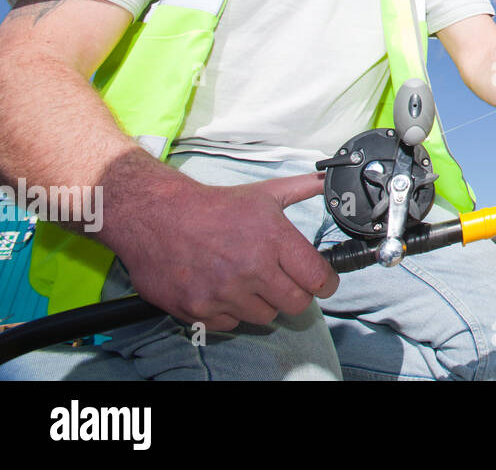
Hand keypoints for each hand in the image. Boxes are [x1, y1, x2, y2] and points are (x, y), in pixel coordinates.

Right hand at [109, 170, 338, 331]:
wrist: (156, 216)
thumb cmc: (214, 206)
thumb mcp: (265, 193)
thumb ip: (303, 188)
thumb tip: (328, 180)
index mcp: (274, 240)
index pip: (318, 279)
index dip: (325, 282)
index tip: (322, 282)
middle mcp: (252, 269)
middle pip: (297, 304)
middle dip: (297, 294)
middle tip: (285, 282)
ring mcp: (225, 293)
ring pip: (266, 316)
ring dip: (263, 303)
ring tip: (249, 282)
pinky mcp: (199, 311)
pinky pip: (232, 325)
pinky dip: (231, 312)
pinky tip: (224, 290)